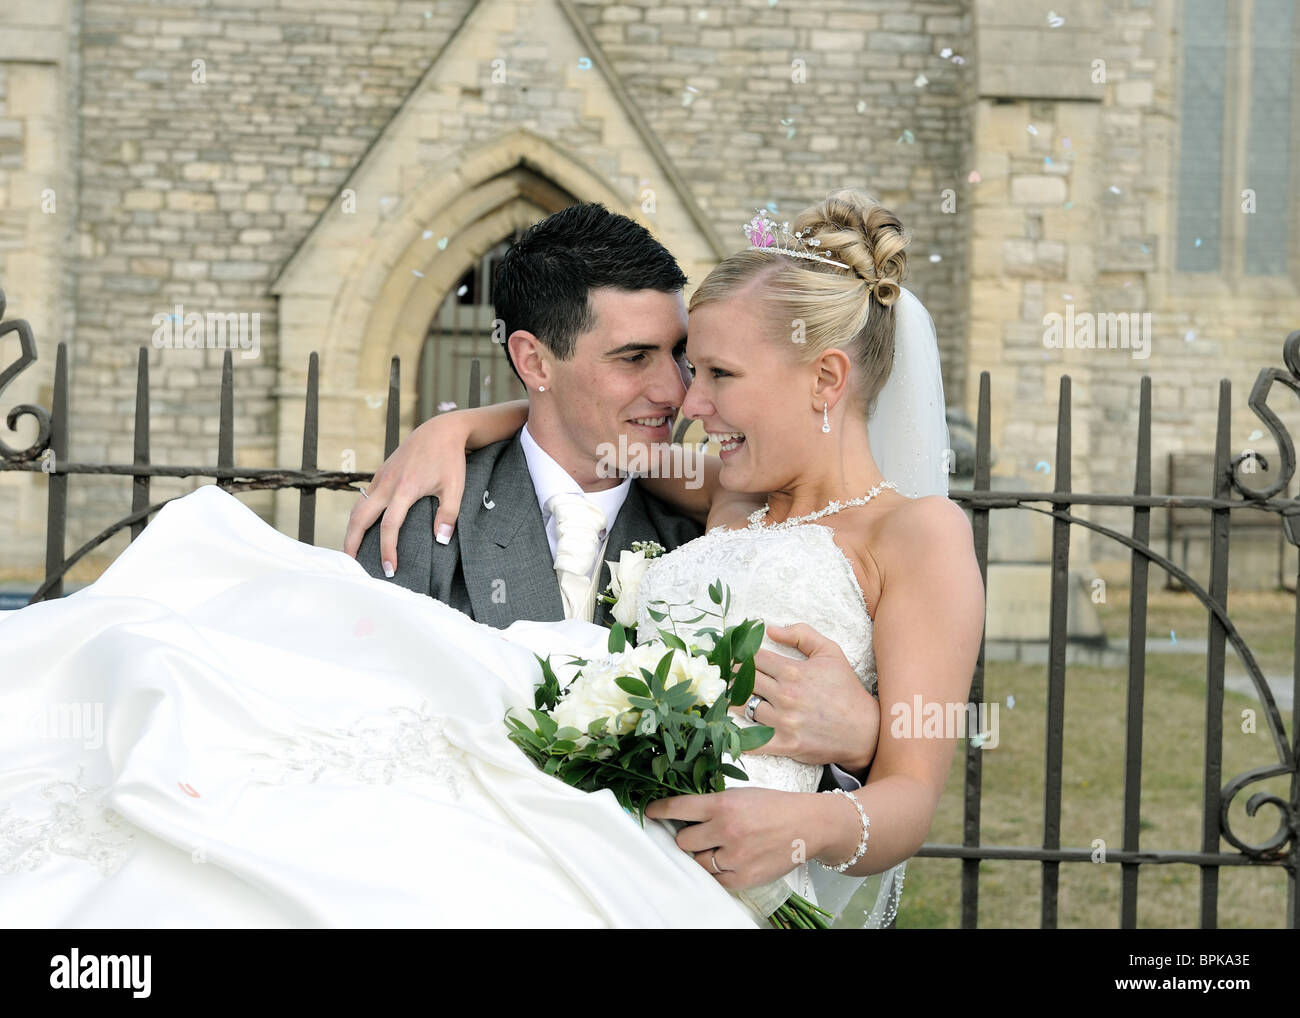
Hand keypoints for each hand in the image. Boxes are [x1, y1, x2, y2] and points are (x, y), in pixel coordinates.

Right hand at [342, 415, 467, 571]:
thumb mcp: (455, 488)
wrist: (439, 431)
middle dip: (352, 543)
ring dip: (351, 530)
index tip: (390, 569)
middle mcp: (387, 484)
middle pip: (360, 518)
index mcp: (405, 489)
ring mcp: (381, 478)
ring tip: (351, 550)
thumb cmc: (449, 460)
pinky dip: (359, 515)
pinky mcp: (381, 474)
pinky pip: (364, 498)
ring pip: (357, 507)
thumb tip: (440, 541)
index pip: (389, 527)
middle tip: (351, 565)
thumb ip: (448, 515)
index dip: (387, 550)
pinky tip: (362, 527)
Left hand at [645, 788, 848, 889]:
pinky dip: (718, 870)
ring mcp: (733, 856)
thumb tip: (684, 816)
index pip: (678, 807)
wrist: (808, 825)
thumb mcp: (741, 795)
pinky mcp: (742, 877)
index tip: (649, 812)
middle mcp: (725, 829)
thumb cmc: (774, 807)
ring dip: (702, 855)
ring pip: (698, 862)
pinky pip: (715, 878)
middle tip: (700, 834)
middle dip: (688, 837)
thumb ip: (713, 805)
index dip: (659, 810)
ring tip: (719, 847)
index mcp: (722, 804)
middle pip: (683, 841)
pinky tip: (728, 860)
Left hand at [731, 623, 879, 776]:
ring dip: (734, 700)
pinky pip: (752, 741)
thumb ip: (801, 634)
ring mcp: (784, 721)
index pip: (753, 659)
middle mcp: (785, 696)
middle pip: (744, 681)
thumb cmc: (845, 689)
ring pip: (743, 707)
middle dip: (733, 675)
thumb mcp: (830, 652)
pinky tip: (730, 729)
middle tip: (725, 674)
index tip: (733, 656)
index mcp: (793, 671)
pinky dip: (738, 737)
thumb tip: (770, 628)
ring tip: (729, 695)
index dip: (740, 655)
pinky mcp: (785, 744)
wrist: (864, 730)